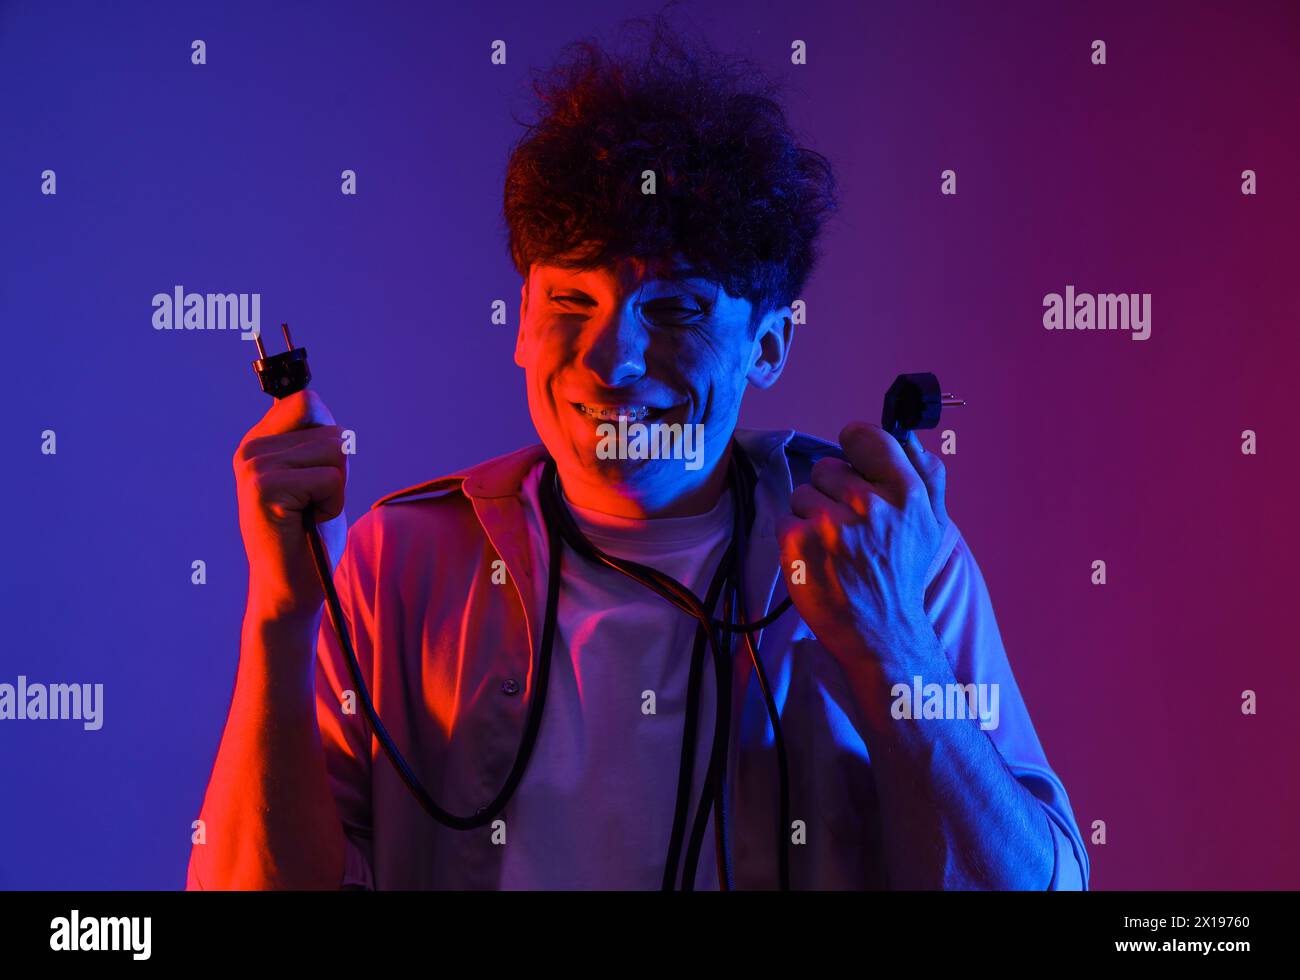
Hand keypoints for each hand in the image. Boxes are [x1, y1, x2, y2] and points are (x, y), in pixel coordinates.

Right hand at [233, 390, 348, 623]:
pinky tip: (308, 522)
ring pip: (334, 451)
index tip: (318, 474)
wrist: (290, 588)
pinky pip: (330, 478)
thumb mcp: (319, 478)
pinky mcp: (264, 488)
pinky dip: (332, 503)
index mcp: (261, 442)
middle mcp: (252, 450)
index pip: (308, 401)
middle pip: (330, 428)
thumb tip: (321, 408)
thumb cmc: (311, 535)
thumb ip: (317, 441)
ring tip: (310, 513)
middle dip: (338, 469)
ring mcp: (254, 468)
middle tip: (314, 503)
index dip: (330, 435)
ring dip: (336, 488)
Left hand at [776, 422, 948, 666]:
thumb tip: (910, 437)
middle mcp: (870, 506)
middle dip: (832, 492)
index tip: (854, 465)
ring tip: (832, 545)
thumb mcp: (931, 523)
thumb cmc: (902, 574)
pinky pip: (785, 518)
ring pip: (803, 492)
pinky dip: (794, 538)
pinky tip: (814, 559)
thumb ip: (928, 474)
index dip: (855, 447)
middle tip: (848, 526)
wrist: (881, 631)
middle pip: (827, 467)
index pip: (867, 438)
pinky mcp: (799, 543)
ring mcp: (831, 525)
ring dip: (811, 515)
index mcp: (907, 494)